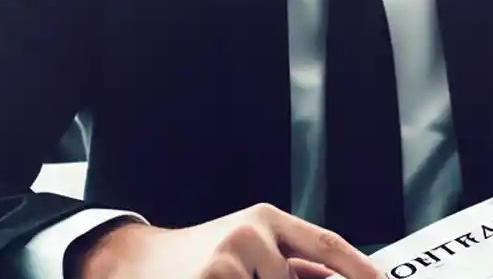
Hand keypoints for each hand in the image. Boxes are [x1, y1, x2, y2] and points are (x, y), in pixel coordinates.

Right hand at [77, 203, 382, 278]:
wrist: (133, 262)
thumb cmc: (199, 259)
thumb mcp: (249, 249)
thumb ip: (293, 265)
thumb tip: (336, 276)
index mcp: (265, 219)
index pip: (326, 244)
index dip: (360, 268)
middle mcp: (249, 234)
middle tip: (247, 274)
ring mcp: (226, 261)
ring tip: (221, 278)